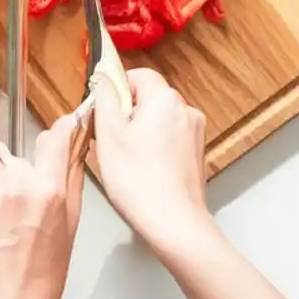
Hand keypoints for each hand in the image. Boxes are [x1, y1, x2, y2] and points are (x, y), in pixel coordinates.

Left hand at [0, 115, 84, 298]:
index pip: (54, 140)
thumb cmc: (40, 277)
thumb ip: (70, 181)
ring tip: (1, 222)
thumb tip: (75, 149)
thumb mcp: (69, 227)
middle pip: (13, 159)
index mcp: (47, 190)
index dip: (60, 131)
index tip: (63, 126)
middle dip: (16, 176)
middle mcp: (13, 185)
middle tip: (21, 210)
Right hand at [93, 68, 209, 248]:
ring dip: (139, 131)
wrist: (173, 223)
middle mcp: (186, 111)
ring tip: (124, 159)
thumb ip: (105, 97)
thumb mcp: (108, 133)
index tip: (102, 111)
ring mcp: (194, 134)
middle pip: (148, 98)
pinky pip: (169, 138)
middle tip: (108, 139)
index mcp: (165, 100)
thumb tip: (103, 78)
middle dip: (126, 113)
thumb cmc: (137, 179)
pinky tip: (141, 169)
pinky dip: (154, 147)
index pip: (138, 75)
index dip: (116, 89)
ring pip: (157, 119)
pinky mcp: (196, 154)